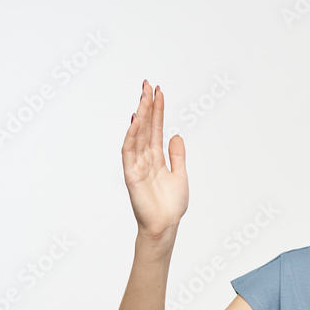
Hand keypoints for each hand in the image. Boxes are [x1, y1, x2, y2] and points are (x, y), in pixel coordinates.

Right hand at [121, 80, 187, 240]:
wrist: (165, 225)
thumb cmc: (170, 205)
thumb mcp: (180, 175)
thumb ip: (177, 155)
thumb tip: (176, 135)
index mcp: (156, 158)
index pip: (156, 128)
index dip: (157, 110)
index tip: (159, 92)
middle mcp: (145, 158)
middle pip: (145, 127)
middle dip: (147, 105)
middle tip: (148, 84)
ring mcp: (137, 164)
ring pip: (137, 135)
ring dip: (141, 115)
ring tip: (144, 97)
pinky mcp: (131, 174)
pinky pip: (129, 151)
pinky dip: (131, 136)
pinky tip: (136, 121)